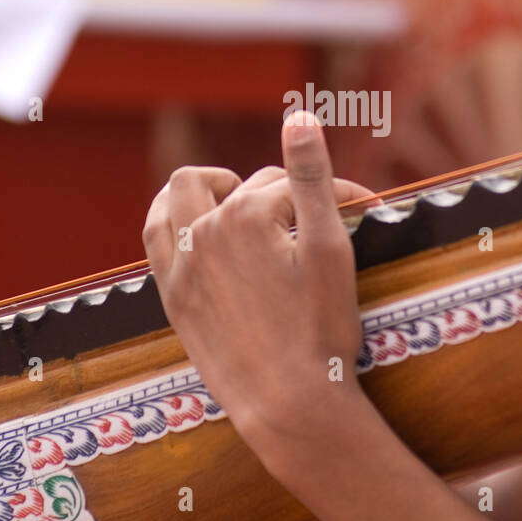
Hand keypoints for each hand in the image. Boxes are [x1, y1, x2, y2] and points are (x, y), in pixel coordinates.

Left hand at [143, 112, 376, 457]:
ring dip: (210, 185)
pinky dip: (173, 214)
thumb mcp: (330, 248)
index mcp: (245, 215)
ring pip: (183, 194)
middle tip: (320, 220)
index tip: (366, 211)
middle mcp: (203, 232)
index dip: (335, 192)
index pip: (293, 183)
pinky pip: (156, 234)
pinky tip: (198, 226)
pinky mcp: (173, 295)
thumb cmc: (319, 330)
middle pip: (248, 187)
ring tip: (239, 197)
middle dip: (284, 192)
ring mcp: (182, 264)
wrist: (289, 405)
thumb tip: (298, 115)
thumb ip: (311, 177)